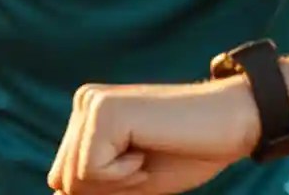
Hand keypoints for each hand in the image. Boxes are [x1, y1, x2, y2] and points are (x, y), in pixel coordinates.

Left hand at [47, 77, 260, 194]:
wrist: (232, 124)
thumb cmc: (188, 152)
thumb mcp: (131, 180)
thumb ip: (93, 187)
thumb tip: (56, 194)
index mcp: (88, 117)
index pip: (63, 179)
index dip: (104, 192)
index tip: (140, 166)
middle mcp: (84, 103)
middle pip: (62, 179)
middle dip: (106, 189)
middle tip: (145, 161)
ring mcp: (92, 104)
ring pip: (72, 179)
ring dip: (116, 183)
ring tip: (147, 154)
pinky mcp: (104, 112)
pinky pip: (90, 172)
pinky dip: (122, 176)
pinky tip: (147, 148)